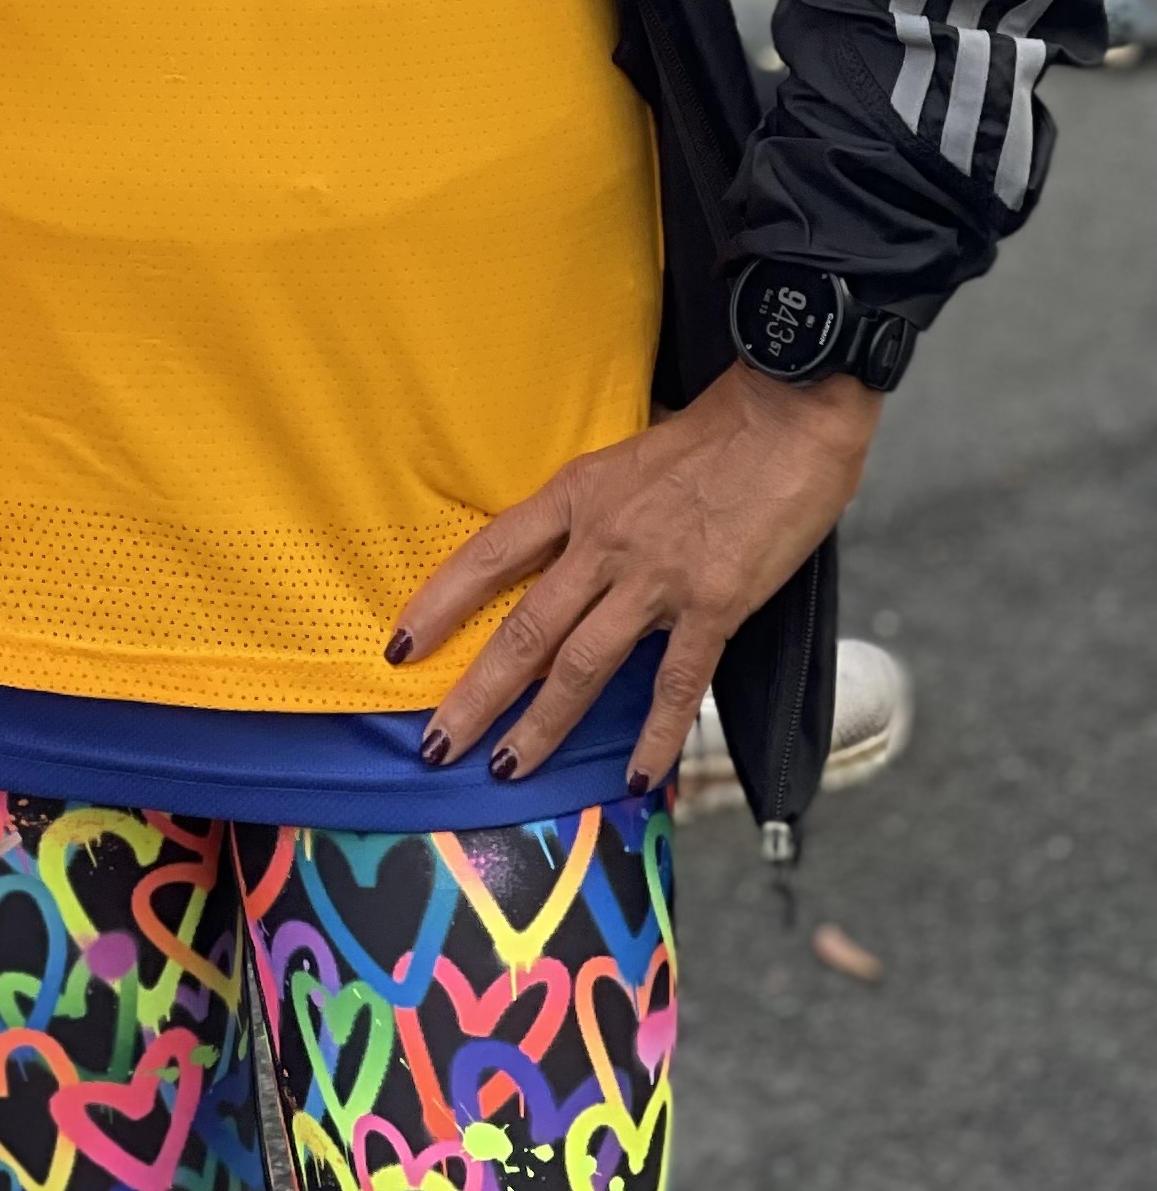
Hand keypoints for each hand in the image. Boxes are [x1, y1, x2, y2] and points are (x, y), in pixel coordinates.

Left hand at [391, 365, 879, 790]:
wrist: (788, 413)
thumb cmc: (716, 428)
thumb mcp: (629, 455)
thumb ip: (598, 504)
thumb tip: (575, 541)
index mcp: (577, 494)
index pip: (490, 555)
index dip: (440, 603)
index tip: (401, 648)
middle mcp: (604, 540)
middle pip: (525, 629)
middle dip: (476, 694)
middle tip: (437, 744)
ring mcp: (657, 577)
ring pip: (582, 666)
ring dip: (542, 725)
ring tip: (509, 771)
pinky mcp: (715, 605)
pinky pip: (675, 685)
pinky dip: (655, 737)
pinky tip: (638, 777)